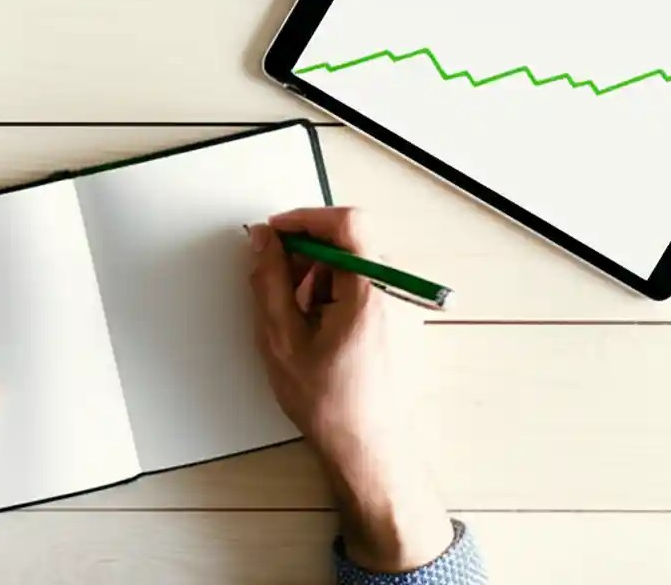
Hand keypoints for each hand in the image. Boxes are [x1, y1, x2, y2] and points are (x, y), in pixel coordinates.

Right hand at [247, 208, 452, 572]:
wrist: (371, 450)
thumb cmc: (333, 406)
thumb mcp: (282, 339)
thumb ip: (269, 280)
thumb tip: (263, 241)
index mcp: (371, 291)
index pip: (346, 222)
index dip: (304, 219)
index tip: (276, 233)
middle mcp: (398, 291)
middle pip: (351, 241)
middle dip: (308, 255)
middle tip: (280, 285)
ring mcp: (407, 306)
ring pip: (358, 264)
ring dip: (323, 277)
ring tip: (301, 319)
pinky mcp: (407, 320)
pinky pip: (371, 286)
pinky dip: (341, 294)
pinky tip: (322, 330)